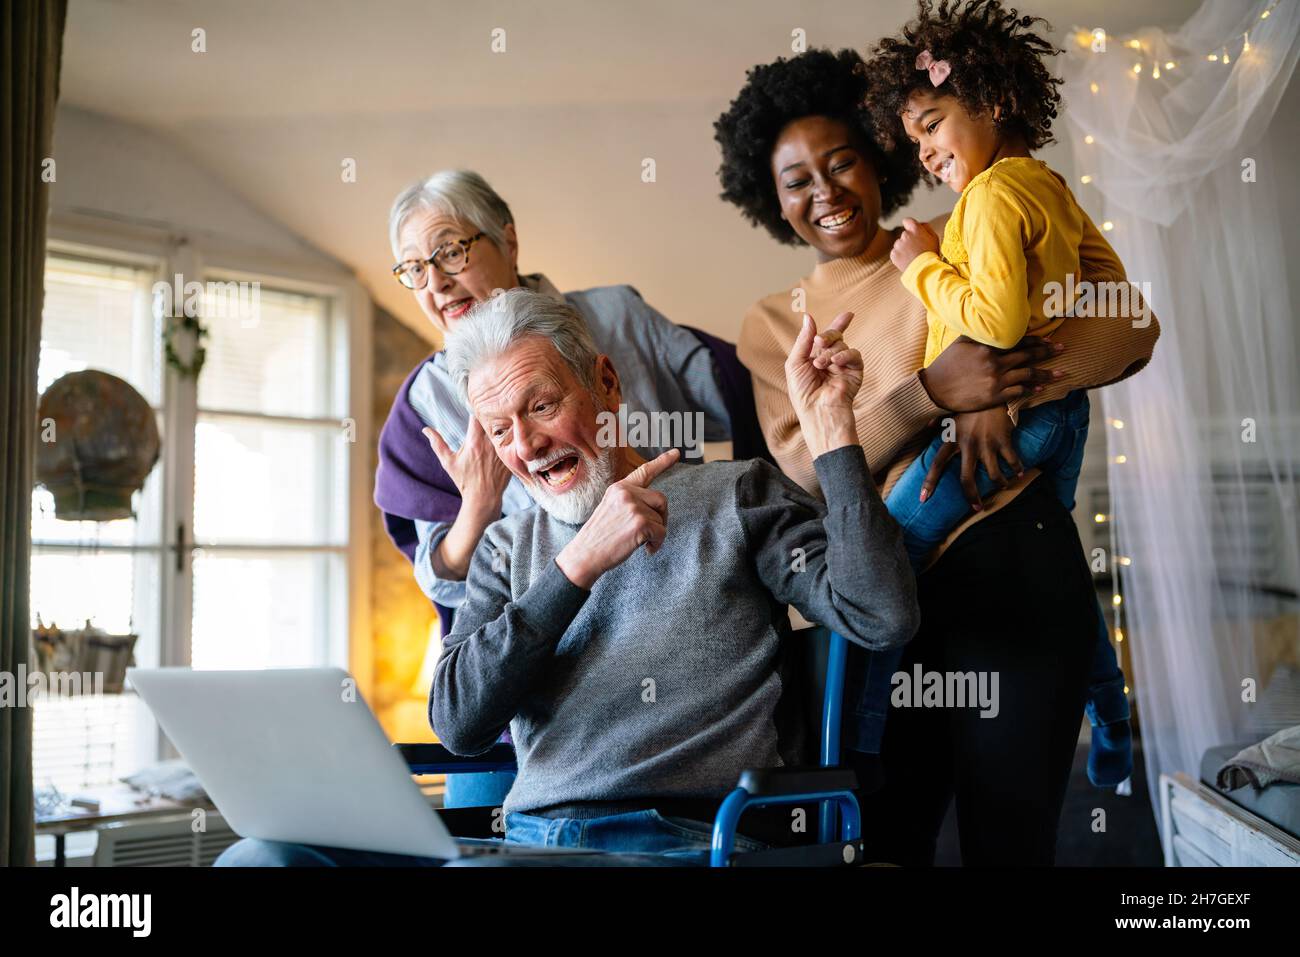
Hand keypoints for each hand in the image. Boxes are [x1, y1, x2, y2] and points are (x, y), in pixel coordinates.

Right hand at [423, 417, 510, 520]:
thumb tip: (425, 429)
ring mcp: (502, 450)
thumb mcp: (448, 462)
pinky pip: (514, 440)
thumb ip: (437, 444)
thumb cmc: (464, 480)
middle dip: (490, 415)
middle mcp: (489, 444)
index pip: (477, 415)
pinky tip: (510, 435)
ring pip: (505, 428)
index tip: (475, 407)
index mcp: (474, 442)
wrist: (484, 498)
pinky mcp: (511, 456)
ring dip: (502, 424)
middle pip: (493, 419)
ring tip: (501, 421)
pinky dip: (511, 435)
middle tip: (489, 412)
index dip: (476, 409)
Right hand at [555, 448, 679, 588]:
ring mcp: (633, 507)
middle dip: (661, 517)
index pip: (644, 472)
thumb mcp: (611, 509)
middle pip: (661, 499)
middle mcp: (627, 493)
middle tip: (651, 532)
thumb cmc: (599, 537)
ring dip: (656, 534)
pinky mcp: (640, 523)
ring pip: (662, 519)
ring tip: (640, 542)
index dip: (663, 462)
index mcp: (619, 488)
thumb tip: (656, 508)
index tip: (676, 453)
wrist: (585, 554)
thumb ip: (631, 502)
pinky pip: (662, 533)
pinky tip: (646, 550)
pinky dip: (657, 544)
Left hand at [785, 311, 862, 457]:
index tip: (848, 315)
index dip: (838, 325)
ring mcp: (844, 366)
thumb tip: (808, 316)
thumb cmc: (802, 392)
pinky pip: (854, 355)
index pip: (828, 337)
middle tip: (819, 342)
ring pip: (843, 344)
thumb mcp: (795, 362)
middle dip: (827, 335)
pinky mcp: (855, 372)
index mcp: (816, 357)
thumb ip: (804, 339)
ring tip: (820, 365)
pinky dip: (845, 355)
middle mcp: (831, 360)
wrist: (817, 411)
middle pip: (835, 336)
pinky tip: (835, 363)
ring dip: (830, 352)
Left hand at [889, 217, 939, 271]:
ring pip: (899, 244)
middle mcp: (905, 235)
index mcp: (915, 229)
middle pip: (904, 235)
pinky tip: (907, 260)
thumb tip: (920, 224)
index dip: (909, 225)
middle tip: (916, 249)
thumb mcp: (934, 238)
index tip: (912, 231)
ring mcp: (898, 245)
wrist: (924, 269)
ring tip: (913, 256)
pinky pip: (895, 253)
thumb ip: (927, 227)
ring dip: (904, 248)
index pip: (907, 221)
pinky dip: (899, 256)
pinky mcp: (893, 254)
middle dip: (909, 240)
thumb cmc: (931, 254)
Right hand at [920, 334, 1063, 411]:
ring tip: (1060, 374)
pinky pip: (1018, 393)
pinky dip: (1030, 391)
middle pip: (1027, 356)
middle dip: (1048, 352)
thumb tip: (992, 324)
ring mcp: (996, 380)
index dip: (1036, 340)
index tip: (1049, 340)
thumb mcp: (961, 342)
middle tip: (1063, 349)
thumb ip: (979, 334)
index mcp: (988, 348)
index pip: (1018, 341)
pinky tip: (1039, 390)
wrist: (935, 390)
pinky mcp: (994, 396)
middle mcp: (995, 363)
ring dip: (1046, 374)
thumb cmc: (946, 365)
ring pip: (1027, 375)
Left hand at [920, 408, 1024, 510]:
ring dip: (1000, 483)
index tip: (923, 499)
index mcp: (952, 439)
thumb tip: (924, 426)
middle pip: (966, 478)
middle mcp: (968, 445)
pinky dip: (1018, 469)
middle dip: (971, 496)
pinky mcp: (1004, 440)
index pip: (937, 464)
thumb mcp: (951, 410)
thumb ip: (937, 421)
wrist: (993, 387)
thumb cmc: (970, 402)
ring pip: (993, 474)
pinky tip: (1020, 472)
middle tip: (976, 508)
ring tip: (1004, 484)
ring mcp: (987, 444)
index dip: (930, 482)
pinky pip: (1012, 461)